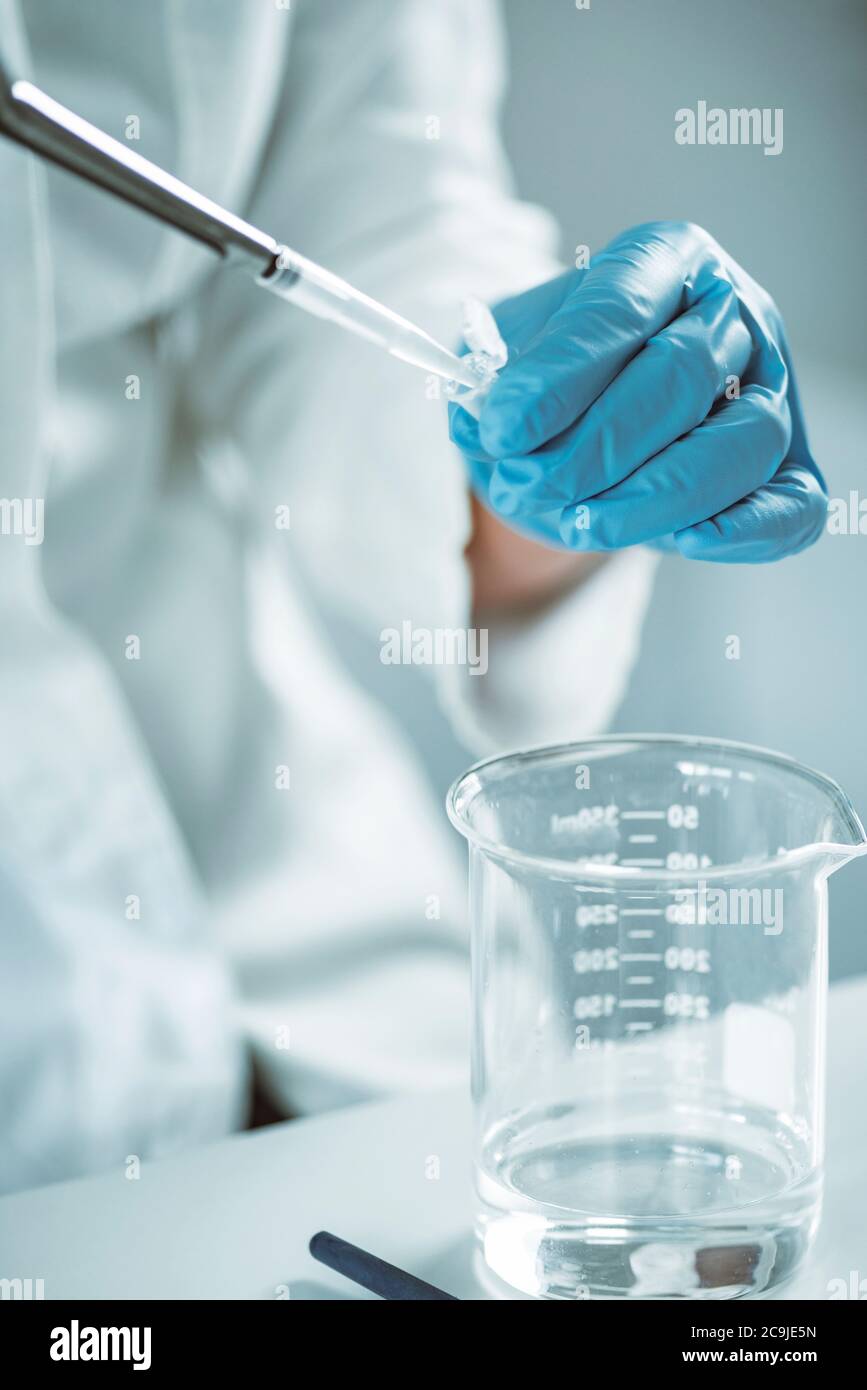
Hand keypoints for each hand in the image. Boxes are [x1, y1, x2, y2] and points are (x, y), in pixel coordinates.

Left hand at [450, 222, 826, 560]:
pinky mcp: (787, 466)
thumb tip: (491, 419)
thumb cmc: (542, 385)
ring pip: (744, 441)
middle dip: (597, 446)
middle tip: (530, 486)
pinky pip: (794, 504)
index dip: (561, 372)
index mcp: (663, 258)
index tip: (504, 427)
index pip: (620, 307)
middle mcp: (731, 313)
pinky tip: (687, 542)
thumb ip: (496, 380)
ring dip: (656, 494)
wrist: (570, 430)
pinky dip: (748, 529)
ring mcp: (771, 388)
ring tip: (579, 523)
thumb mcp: (501, 363)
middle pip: (683, 375)